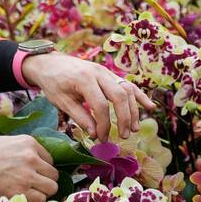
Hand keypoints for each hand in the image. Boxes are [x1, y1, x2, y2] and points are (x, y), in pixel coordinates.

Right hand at [0, 135, 59, 201]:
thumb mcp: (6, 144)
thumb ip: (23, 152)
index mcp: (29, 143)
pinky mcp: (19, 192)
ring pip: (51, 189)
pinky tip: (21, 200)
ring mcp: (27, 175)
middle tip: (32, 187)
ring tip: (27, 195)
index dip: (42, 170)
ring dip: (41, 194)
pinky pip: (39, 201)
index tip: (33, 175)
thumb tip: (35, 166)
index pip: (50, 160)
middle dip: (45, 182)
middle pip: (54, 175)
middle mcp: (32, 158)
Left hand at [21, 52, 156, 142]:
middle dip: (124, 118)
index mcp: (84, 79)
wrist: (50, 63)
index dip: (104, 124)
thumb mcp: (61, 102)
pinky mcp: (109, 74)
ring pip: (127, 90)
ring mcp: (106, 72)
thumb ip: (80, 117)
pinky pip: (128, 84)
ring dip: (133, 110)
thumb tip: (95, 134)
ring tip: (134, 129)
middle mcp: (99, 73)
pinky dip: (139, 96)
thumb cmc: (53, 83)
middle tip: (124, 136)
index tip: (102, 138)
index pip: (101, 105)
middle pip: (119, 96)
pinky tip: (150, 107)